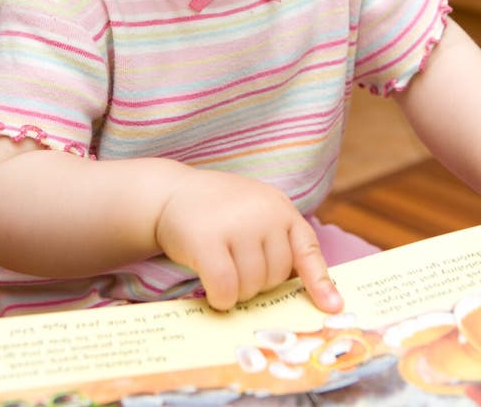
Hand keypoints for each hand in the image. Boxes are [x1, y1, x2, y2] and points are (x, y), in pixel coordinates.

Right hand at [155, 168, 342, 313]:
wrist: (170, 192)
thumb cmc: (216, 210)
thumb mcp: (254, 212)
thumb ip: (277, 240)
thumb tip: (302, 290)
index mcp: (279, 207)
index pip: (307, 248)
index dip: (320, 281)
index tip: (332, 307)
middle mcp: (263, 213)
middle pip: (275, 277)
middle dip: (257, 284)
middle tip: (235, 266)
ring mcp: (236, 225)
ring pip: (252, 287)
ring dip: (237, 292)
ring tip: (221, 269)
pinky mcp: (208, 240)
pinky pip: (226, 288)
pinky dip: (221, 298)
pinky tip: (212, 289)